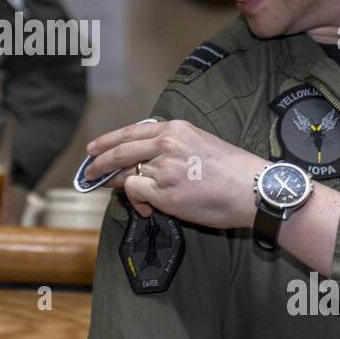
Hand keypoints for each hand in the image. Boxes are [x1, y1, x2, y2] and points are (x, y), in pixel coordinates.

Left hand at [82, 119, 267, 227]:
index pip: (132, 131)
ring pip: (124, 173)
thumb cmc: (233, 171)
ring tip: (123, 195)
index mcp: (175, 129)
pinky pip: (134, 193)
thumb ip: (173, 146)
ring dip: (119, 185)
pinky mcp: (163, 191)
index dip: (108, 141)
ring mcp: (163, 167)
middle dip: (98, 162)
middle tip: (87, 172)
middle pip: (119, 150)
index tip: (94, 148)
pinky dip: (136, 202)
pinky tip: (148, 209)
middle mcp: (165, 144)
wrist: (252, 189)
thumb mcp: (201, 142)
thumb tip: (147, 158)